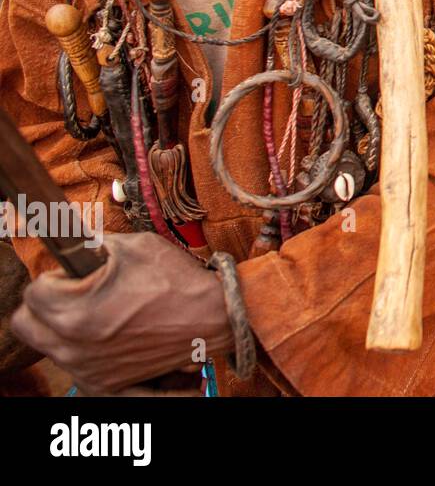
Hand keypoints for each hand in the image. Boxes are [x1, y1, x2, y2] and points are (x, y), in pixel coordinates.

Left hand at [11, 232, 234, 392]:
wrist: (215, 318)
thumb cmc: (178, 281)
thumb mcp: (135, 247)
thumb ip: (95, 245)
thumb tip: (75, 242)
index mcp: (75, 312)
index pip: (35, 290)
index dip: (59, 274)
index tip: (79, 272)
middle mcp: (74, 348)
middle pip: (26, 324)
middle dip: (44, 304)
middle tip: (72, 292)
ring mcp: (87, 370)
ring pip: (47, 346)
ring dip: (60, 326)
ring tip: (96, 311)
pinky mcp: (104, 384)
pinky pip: (72, 367)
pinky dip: (81, 351)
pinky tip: (104, 336)